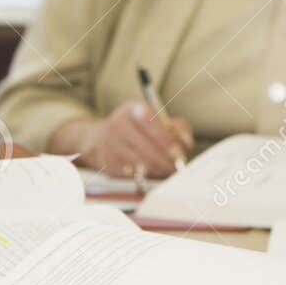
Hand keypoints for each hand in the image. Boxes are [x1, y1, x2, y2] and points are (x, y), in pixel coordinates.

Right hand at [70, 101, 192, 178]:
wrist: (99, 139)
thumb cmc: (135, 128)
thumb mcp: (154, 118)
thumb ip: (176, 127)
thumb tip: (186, 143)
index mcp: (132, 109)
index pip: (149, 122)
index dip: (166, 139)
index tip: (179, 152)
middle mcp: (118, 125)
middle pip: (146, 147)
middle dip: (166, 160)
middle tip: (178, 166)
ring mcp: (111, 145)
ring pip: (140, 163)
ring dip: (158, 169)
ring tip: (168, 170)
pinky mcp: (108, 164)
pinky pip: (132, 174)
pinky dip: (145, 176)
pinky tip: (153, 172)